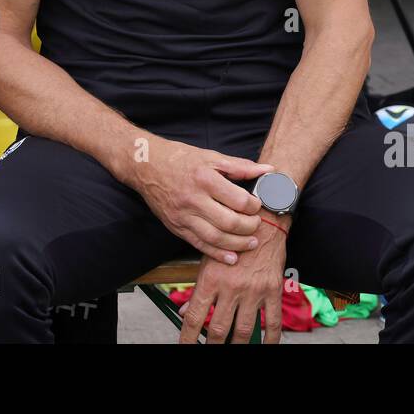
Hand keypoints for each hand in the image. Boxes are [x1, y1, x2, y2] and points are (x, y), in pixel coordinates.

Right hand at [124, 136, 272, 263]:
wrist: (146, 166)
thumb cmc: (180, 159)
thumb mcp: (211, 156)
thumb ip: (240, 166)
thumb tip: (268, 170)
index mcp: (205, 178)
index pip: (238, 200)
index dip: (254, 206)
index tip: (258, 205)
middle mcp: (193, 199)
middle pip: (229, 222)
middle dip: (249, 228)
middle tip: (257, 225)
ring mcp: (183, 215)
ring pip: (215, 238)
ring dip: (237, 244)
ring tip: (251, 243)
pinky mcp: (176, 227)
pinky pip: (199, 245)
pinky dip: (217, 254)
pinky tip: (231, 257)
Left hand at [180, 214, 289, 343]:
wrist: (263, 223)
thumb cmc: (232, 239)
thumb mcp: (208, 260)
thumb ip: (197, 288)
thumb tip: (185, 311)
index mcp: (211, 279)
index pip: (196, 317)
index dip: (188, 337)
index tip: (185, 347)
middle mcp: (231, 287)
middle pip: (219, 329)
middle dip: (213, 345)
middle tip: (209, 349)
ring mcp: (253, 291)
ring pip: (244, 330)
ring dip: (238, 345)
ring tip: (233, 349)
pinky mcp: (272, 291)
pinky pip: (273, 321)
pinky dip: (270, 338)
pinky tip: (266, 345)